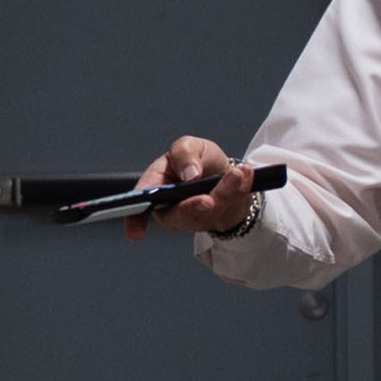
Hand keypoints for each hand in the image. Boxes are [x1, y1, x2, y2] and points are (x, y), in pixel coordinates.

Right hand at [128, 136, 255, 242]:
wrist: (225, 171)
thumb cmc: (198, 161)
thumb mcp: (188, 146)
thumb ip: (183, 154)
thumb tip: (189, 174)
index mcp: (157, 186)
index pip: (140, 206)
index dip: (135, 221)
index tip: (135, 233)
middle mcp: (175, 206)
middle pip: (180, 214)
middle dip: (193, 208)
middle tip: (206, 200)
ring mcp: (199, 215)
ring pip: (210, 211)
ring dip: (225, 192)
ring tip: (236, 175)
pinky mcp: (222, 216)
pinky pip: (232, 205)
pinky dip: (241, 188)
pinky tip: (246, 174)